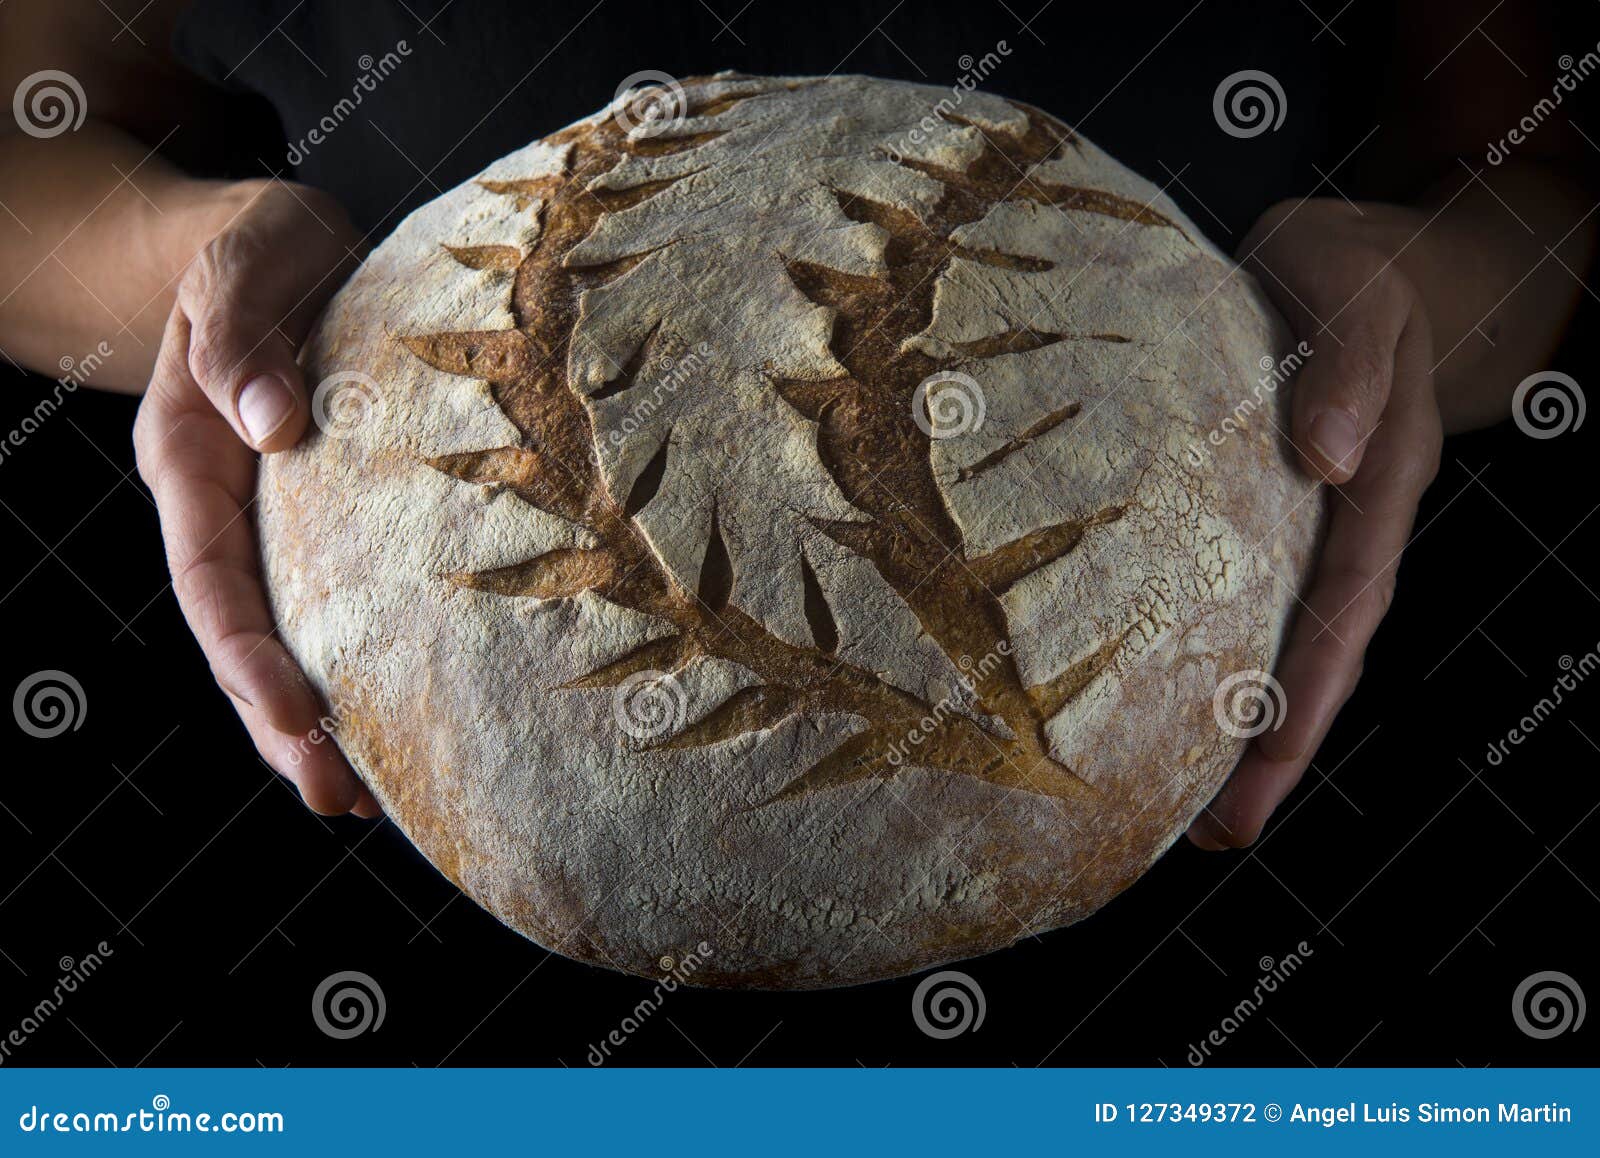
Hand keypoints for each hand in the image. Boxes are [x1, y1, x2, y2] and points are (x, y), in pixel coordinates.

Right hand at [133, 179, 378, 816]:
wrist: (283, 248)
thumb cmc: (263, 247)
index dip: (246, 652)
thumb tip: (269, 424)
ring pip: (281, 635)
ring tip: (364, 797)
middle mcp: (223, 502)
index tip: (295, 716)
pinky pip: (331, 602)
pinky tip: (396, 718)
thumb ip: (238, 335)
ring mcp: (270, 518)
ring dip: (317, 718)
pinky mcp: (323, 520)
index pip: (210, 572)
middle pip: (241, 633)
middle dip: (280, 721)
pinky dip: (357, 663)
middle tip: (337, 797)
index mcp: (189, 453)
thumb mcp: (246, 259)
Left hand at [1189, 199, 1443, 848]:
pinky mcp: (1281, 517)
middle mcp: (1357, 513)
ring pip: (1301, 640)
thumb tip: (1323, 457)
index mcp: (1382, 469)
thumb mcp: (1344, 279)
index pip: (1349, 593)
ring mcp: (1325, 523)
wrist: (1365, 258)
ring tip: (1206, 813)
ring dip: (1259, 728)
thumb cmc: (1346, 266)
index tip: (1268, 755)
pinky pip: (1265, 605)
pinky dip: (1235, 666)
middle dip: (1282, 742)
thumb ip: (1345, 360)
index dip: (1311, 680)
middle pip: (1329, 646)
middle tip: (1225, 832)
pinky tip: (1187, 713)